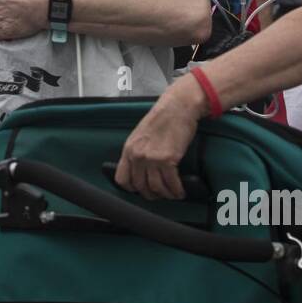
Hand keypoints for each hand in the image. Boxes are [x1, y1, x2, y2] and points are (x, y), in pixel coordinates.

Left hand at [115, 78, 207, 199]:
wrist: (176, 107)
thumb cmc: (162, 119)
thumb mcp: (141, 135)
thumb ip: (138, 151)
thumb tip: (142, 170)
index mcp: (128, 149)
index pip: (122, 179)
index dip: (132, 189)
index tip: (141, 190)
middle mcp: (137, 155)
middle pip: (140, 186)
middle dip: (151, 194)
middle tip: (160, 195)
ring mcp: (152, 158)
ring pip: (156, 188)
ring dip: (166, 195)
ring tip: (172, 195)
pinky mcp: (167, 159)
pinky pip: (171, 183)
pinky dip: (176, 190)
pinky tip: (180, 192)